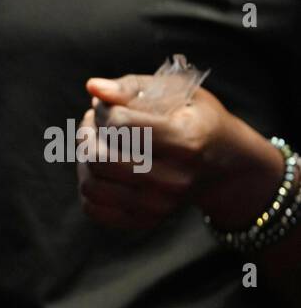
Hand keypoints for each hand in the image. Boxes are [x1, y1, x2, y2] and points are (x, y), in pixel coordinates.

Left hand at [76, 75, 282, 229]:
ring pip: (91, 184)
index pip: (120, 125)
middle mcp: (174, 179)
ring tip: (94, 143)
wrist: (223, 165)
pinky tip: (100, 169)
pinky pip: (93, 208)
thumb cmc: (196, 120)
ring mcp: (159, 205)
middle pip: (100, 157)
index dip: (103, 111)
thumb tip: (92, 87)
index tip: (106, 107)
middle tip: (91, 123)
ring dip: (82, 159)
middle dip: (86, 133)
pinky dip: (88, 186)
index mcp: (186, 141)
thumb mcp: (177, 92)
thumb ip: (132, 87)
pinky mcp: (145, 220)